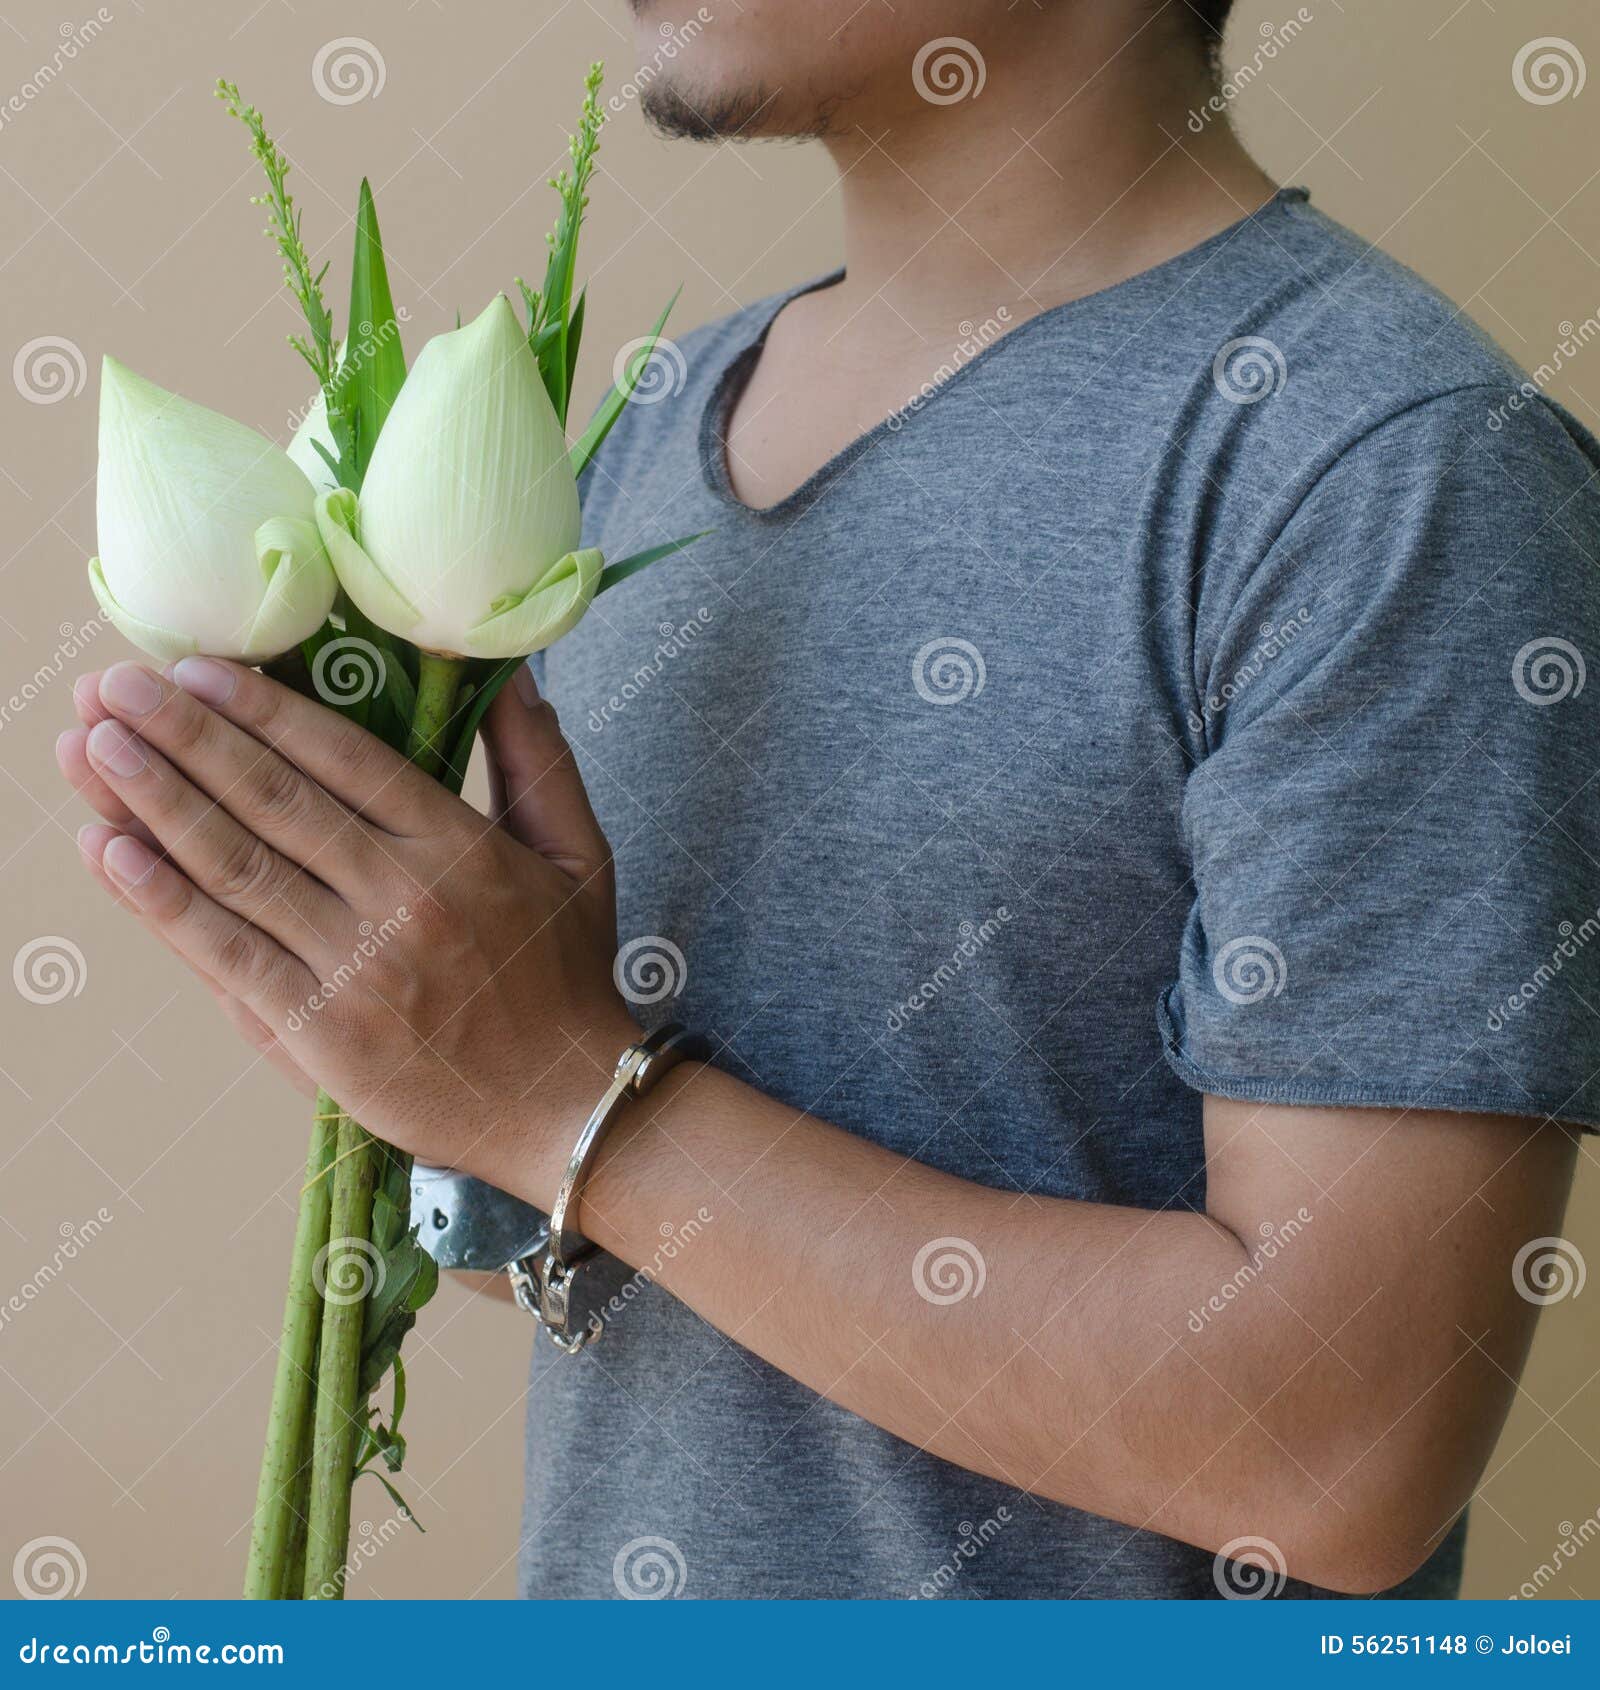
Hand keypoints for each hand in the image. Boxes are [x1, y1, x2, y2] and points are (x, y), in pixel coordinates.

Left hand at [55, 657, 635, 1203]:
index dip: (262, 709)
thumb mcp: (579, 854)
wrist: (565, 1107)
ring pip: (236, 868)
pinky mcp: (319, 1032)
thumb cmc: (566, 977)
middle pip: (274, 801)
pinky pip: (225, 954)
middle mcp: (402, 899)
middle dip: (184, 735)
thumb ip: (538, 759)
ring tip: (91, 746)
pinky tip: (109, 849)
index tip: (198, 669)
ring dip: (154, 801)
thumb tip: (512, 671)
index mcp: (460, 849)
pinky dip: (162, 901)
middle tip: (113, 686)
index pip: (343, 759)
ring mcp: (356, 969)